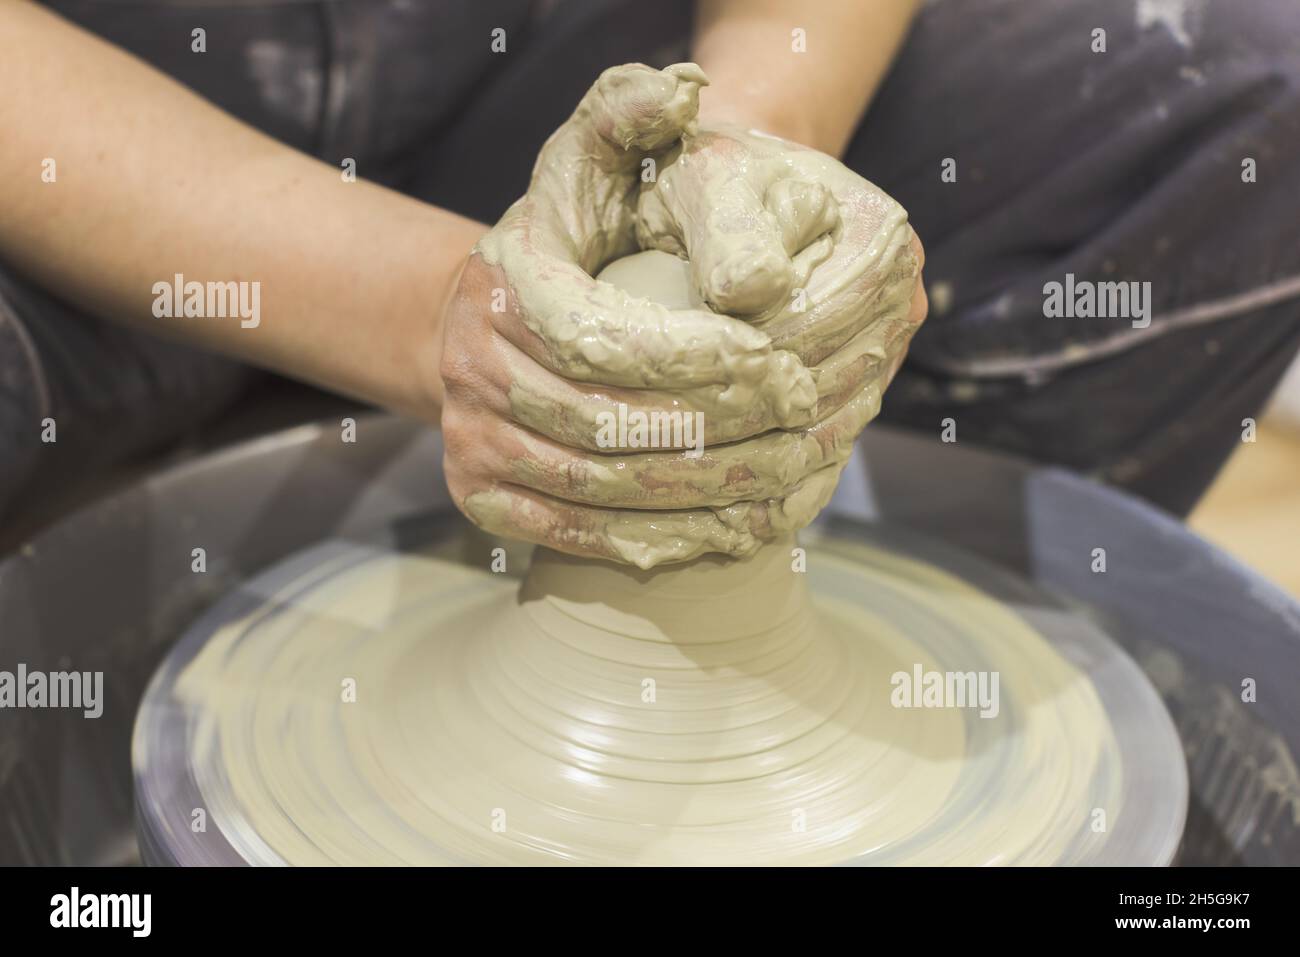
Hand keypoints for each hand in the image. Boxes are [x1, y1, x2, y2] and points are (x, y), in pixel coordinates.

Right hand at [438, 63, 924, 567]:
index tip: (787, 371)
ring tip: (786, 481)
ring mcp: (469, 440)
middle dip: (721, 435)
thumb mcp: (591, 158)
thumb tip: (679, 94)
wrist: (494, 318)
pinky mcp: (482, 498)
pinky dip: (661, 541)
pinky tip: (730, 532)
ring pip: (600, 489)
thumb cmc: (575, 236)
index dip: (703, 365)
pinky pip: (577, 535)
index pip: (607, 342)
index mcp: (504, 285)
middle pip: (609, 425)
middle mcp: (470, 367)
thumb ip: (628, 115)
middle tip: (805, 431)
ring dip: (704, 497)